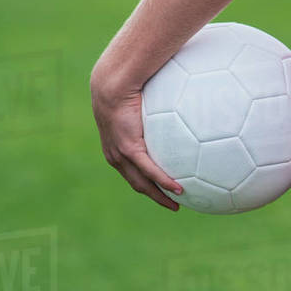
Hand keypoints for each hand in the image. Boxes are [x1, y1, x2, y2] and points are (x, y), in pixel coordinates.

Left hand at [91, 71, 182, 210]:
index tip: (160, 190)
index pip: (131, 173)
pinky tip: (178, 189)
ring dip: (160, 195)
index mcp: (115, 150)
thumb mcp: (137, 106)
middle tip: (172, 204)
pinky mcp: (129, 149)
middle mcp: (116, 157)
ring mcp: (121, 155)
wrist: (112, 86)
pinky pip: (149, 170)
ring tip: (177, 203)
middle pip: (137, 184)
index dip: (146, 184)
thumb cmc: (126, 90)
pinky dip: (163, 181)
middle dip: (154, 196)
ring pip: (143, 183)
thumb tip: (170, 105)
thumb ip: (150, 112)